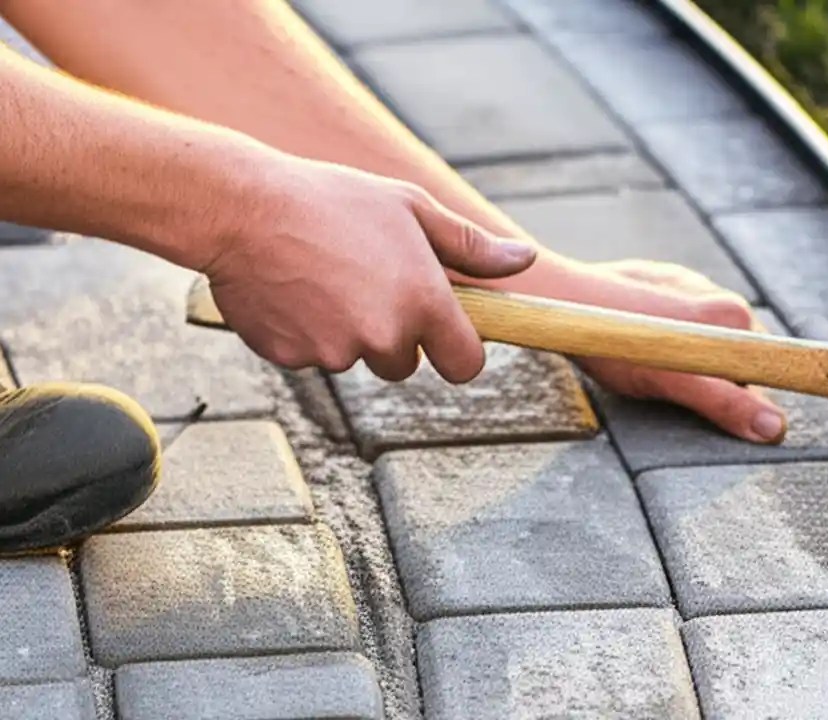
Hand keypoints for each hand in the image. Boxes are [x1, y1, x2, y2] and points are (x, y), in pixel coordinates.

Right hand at [200, 154, 535, 381]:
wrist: (241, 207)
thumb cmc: (331, 200)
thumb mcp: (411, 209)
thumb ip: (471, 246)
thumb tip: (525, 259)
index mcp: (423, 302)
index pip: (466, 364)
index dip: (458, 352)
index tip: (446, 335)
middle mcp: (384, 336)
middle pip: (405, 364)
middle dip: (392, 334)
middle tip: (366, 281)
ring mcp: (335, 352)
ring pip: (355, 357)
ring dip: (346, 330)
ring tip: (322, 275)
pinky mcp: (291, 358)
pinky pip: (310, 355)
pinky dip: (304, 331)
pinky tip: (292, 288)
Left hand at [570, 260, 788, 444]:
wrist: (563, 299)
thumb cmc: (615, 342)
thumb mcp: (674, 381)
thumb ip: (726, 404)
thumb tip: (776, 430)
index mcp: (733, 316)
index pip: (757, 373)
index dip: (735, 398)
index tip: (699, 402)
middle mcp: (722, 296)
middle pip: (735, 359)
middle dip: (710, 379)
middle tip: (668, 387)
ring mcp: (695, 287)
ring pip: (709, 343)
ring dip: (689, 361)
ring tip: (650, 365)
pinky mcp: (668, 285)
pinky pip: (685, 323)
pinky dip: (670, 340)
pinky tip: (641, 345)